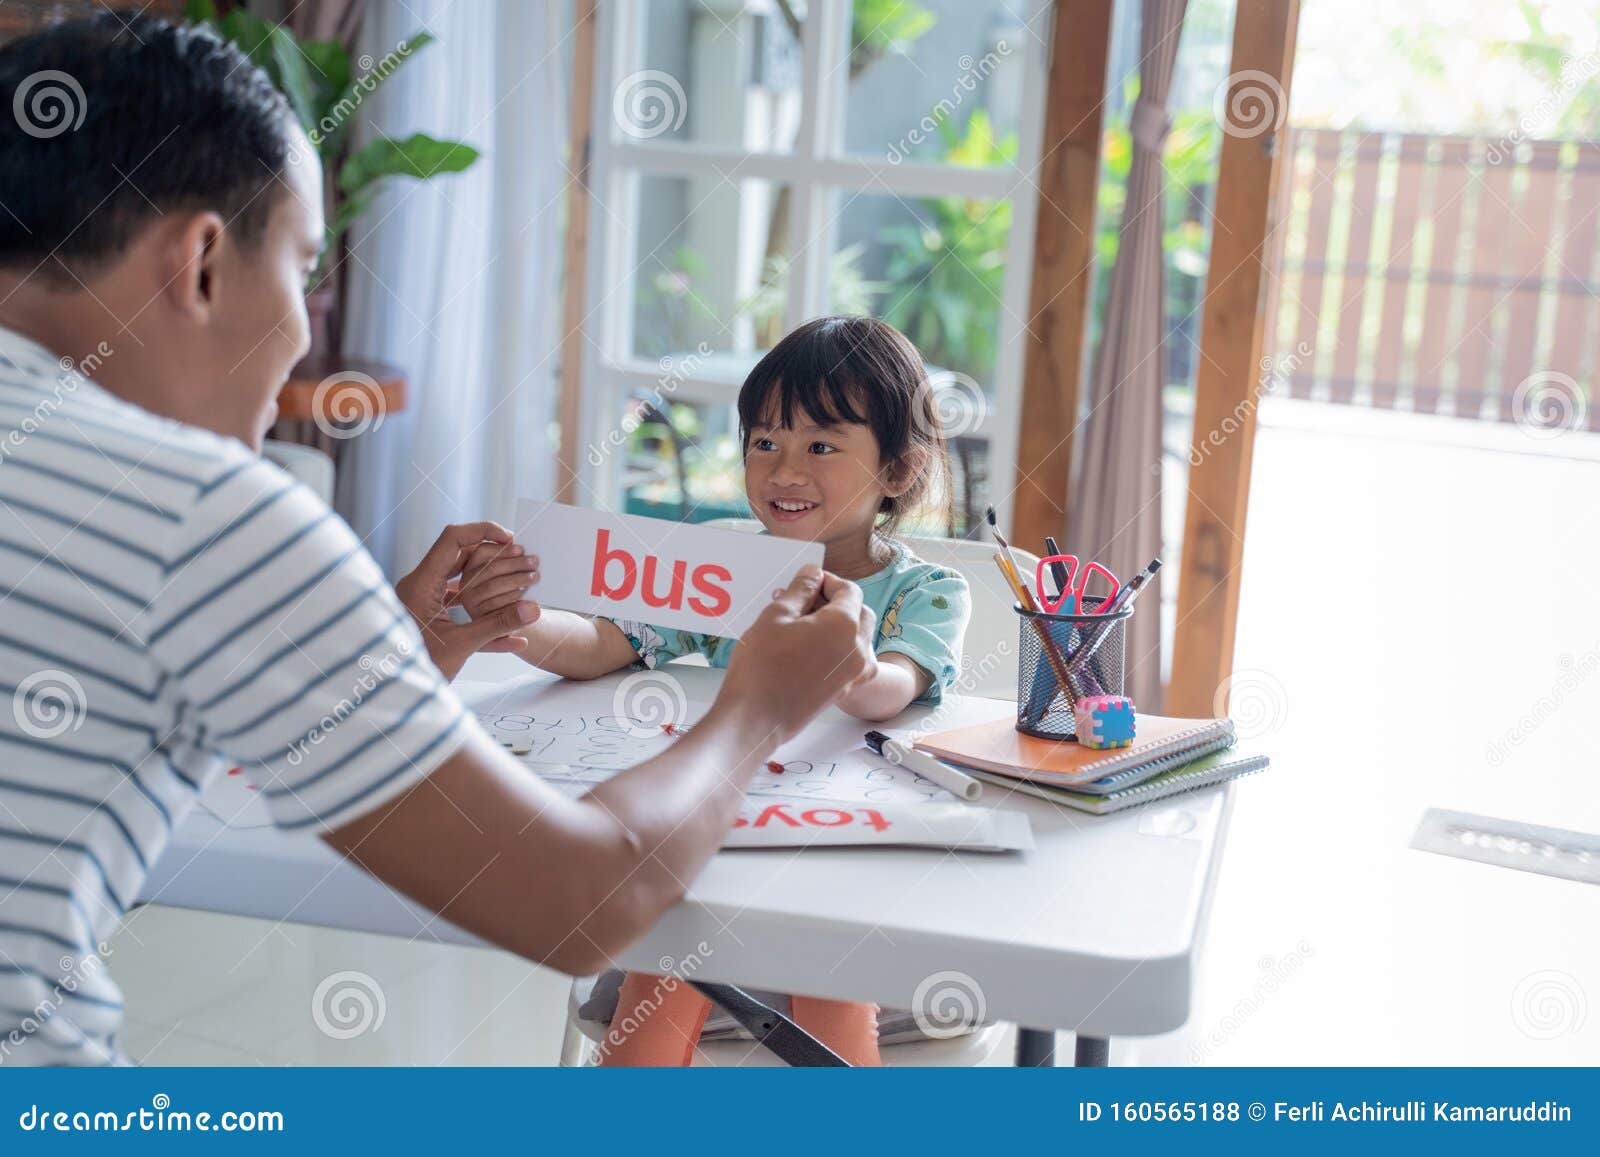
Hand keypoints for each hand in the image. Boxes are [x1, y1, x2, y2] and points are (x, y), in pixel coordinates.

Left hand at [394, 522, 539, 681]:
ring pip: (460, 579)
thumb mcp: (462, 646)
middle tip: (519, 558)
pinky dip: (480, 608)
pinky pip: (457, 603)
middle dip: (491, 557)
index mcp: (420, 585)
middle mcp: (418, 587)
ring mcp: (422, 601)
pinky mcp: (428, 616)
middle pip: (458, 556)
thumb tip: (534, 609)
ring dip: (489, 582)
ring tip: (518, 585)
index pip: (452, 539)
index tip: (509, 538)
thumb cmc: (417, 670)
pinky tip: (510, 633)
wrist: (392, 698)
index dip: (483, 531)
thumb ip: (499, 624)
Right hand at [457, 540, 539, 617]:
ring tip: (533, 577)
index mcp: (471, 566)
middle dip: (515, 564)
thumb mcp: (504, 576)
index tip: (521, 549)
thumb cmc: (506, 593)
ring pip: (494, 585)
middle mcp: (467, 582)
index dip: (503, 549)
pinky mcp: (477, 615)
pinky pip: (497, 603)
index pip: (482, 551)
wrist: (505, 622)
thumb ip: (508, 564)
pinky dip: (513, 597)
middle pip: (491, 568)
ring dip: (517, 579)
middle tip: (533, 562)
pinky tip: (525, 594)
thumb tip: (523, 553)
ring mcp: (470, 599)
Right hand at [717, 566, 875, 743]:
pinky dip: (839, 647)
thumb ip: (800, 590)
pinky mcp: (845, 689)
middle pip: (859, 612)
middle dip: (837, 601)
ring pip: (858, 636)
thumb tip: (813, 574)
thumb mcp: (776, 616)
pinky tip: (809, 648)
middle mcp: (858, 648)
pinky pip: (852, 659)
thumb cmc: (762, 666)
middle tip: (804, 601)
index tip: (807, 582)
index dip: (828, 581)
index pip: (849, 590)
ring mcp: (854, 672)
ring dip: (840, 625)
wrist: (756, 718)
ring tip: (804, 625)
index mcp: (845, 625)